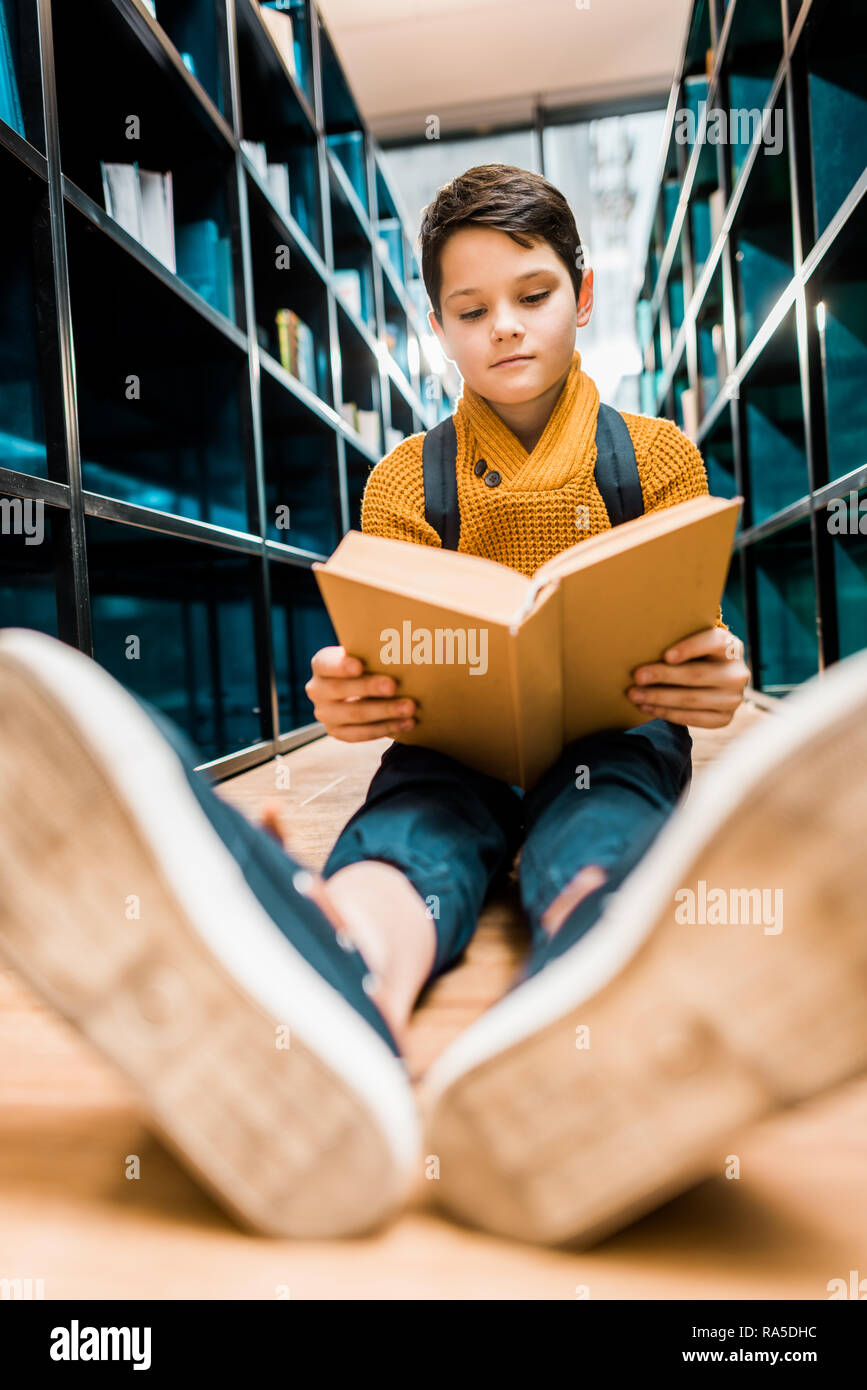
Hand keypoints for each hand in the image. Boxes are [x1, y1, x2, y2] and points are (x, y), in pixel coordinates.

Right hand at [304, 645, 417, 741]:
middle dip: (369, 688)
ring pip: (355, 714)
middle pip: (341, 689)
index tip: (360, 666)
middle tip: (393, 685)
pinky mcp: (337, 732)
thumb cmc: (368, 667)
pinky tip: (407, 723)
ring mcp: (325, 714)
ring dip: (385, 711)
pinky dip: (386, 728)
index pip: (326, 663)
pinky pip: (362, 733)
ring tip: (409, 707)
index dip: (342, 665)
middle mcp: (317, 689)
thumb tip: (399, 649)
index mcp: (321, 665)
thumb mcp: (365, 657)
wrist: (363, 693)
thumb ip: (373, 653)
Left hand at [626, 628, 748, 729]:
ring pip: (692, 699)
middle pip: (696, 674)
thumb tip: (643, 645)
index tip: (666, 656)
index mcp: (731, 647)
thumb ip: (678, 640)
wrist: (713, 682)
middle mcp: (737, 673)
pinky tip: (647, 707)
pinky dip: (667, 713)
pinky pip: (693, 718)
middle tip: (637, 676)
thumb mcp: (694, 642)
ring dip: (659, 698)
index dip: (690, 648)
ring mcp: (733, 698)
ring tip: (634, 695)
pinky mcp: (724, 718)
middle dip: (663, 676)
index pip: (713, 642)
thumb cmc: (694, 656)